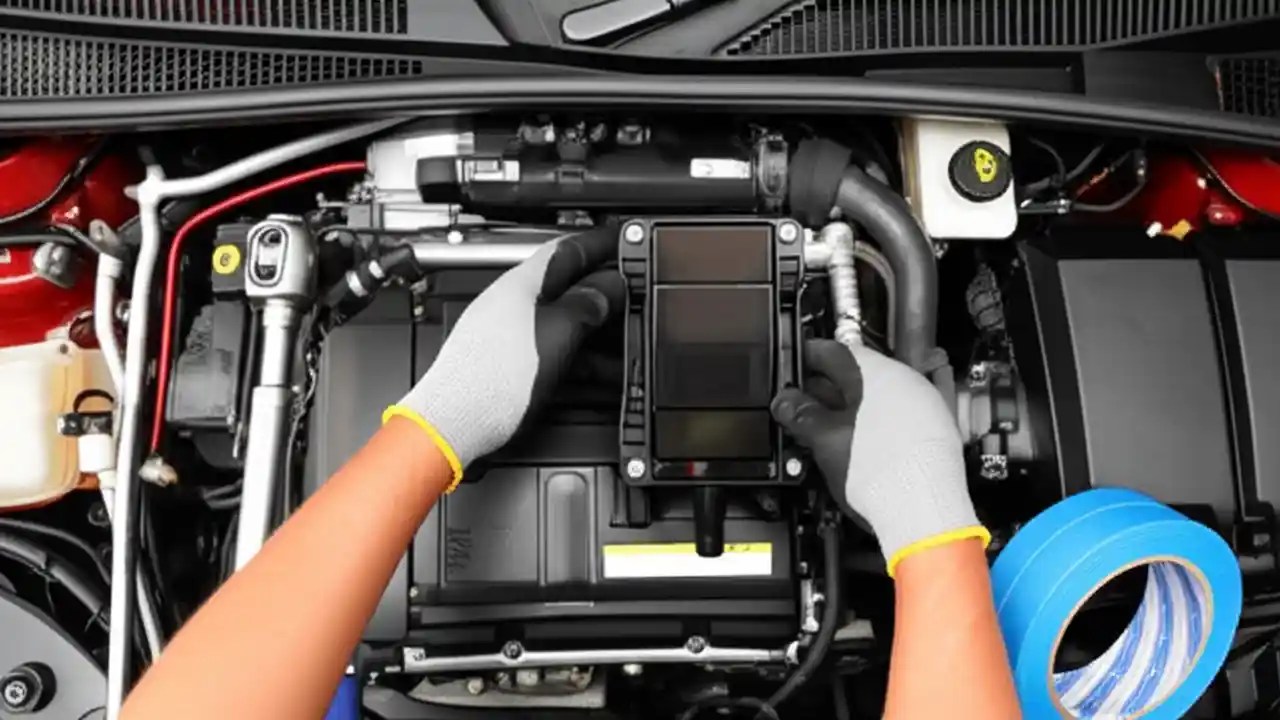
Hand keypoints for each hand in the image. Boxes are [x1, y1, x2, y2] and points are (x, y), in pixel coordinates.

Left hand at [387, 225, 623, 486]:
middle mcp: (512, 304)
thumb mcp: (555, 336)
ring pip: (563, 321)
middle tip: (636, 297)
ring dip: (597, 331)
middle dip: (605, 292)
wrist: (453, 425)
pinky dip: (580, 356)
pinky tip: (600, 372)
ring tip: (626, 344)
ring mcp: (509, 333)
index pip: (567, 248)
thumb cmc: (489, 382)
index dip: (600, 243)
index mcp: (520, 285)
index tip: (626, 242)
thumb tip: (610, 286)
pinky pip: (554, 348)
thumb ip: (586, 306)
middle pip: (567, 286)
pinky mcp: (509, 362)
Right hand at [771, 339, 986, 575]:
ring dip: (845, 409)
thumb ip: (801, 415)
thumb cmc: (881, 475)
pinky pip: (891, 419)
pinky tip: (852, 445)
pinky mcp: (929, 436)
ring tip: (819, 430)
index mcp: (879, 374)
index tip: (790, 368)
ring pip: (874, 399)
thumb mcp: (826, 440)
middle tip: (797, 404)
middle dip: (823, 389)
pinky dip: (867, 425)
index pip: (834, 352)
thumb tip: (785, 401)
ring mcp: (922, 410)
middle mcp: (906, 385)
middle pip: (855, 375)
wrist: (925, 515)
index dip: (806, 359)